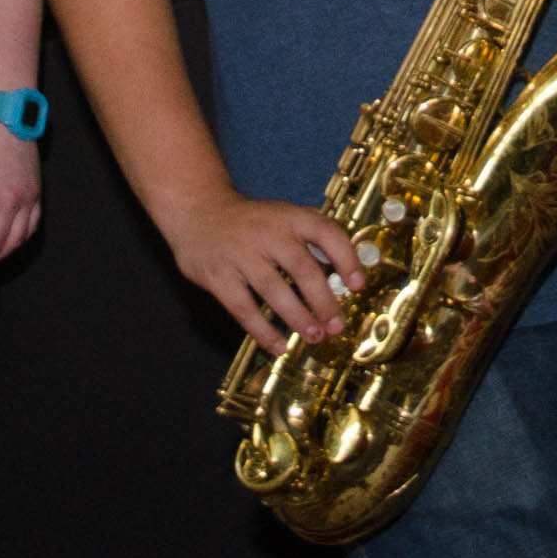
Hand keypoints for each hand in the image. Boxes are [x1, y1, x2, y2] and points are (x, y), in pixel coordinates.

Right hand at [167, 194, 362, 354]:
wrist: (198, 210)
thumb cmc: (252, 222)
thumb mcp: (283, 217)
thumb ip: (311, 240)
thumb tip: (346, 277)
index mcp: (290, 217)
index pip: (326, 232)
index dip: (346, 258)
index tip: (358, 285)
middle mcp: (268, 233)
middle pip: (302, 268)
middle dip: (323, 301)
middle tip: (336, 326)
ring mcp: (241, 254)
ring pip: (274, 291)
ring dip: (298, 318)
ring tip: (314, 337)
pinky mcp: (218, 275)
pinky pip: (243, 308)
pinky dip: (263, 331)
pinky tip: (279, 347)